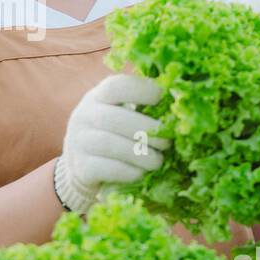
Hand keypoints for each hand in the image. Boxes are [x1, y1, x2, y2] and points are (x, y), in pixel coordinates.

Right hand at [53, 73, 169, 215]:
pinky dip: (130, 171)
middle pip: (112, 118)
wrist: (83, 164)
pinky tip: (141, 172)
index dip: (141, 90)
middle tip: (168, 141)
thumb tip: (179, 102)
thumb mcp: (121, 113)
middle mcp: (83, 116)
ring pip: (109, 145)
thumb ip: (144, 107)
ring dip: (140, 154)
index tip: (163, 99)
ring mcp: (79, 142)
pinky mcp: (82, 168)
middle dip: (146, 130)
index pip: (114, 86)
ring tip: (158, 160)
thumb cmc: (114, 134)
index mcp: (97, 96)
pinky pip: (107, 168)